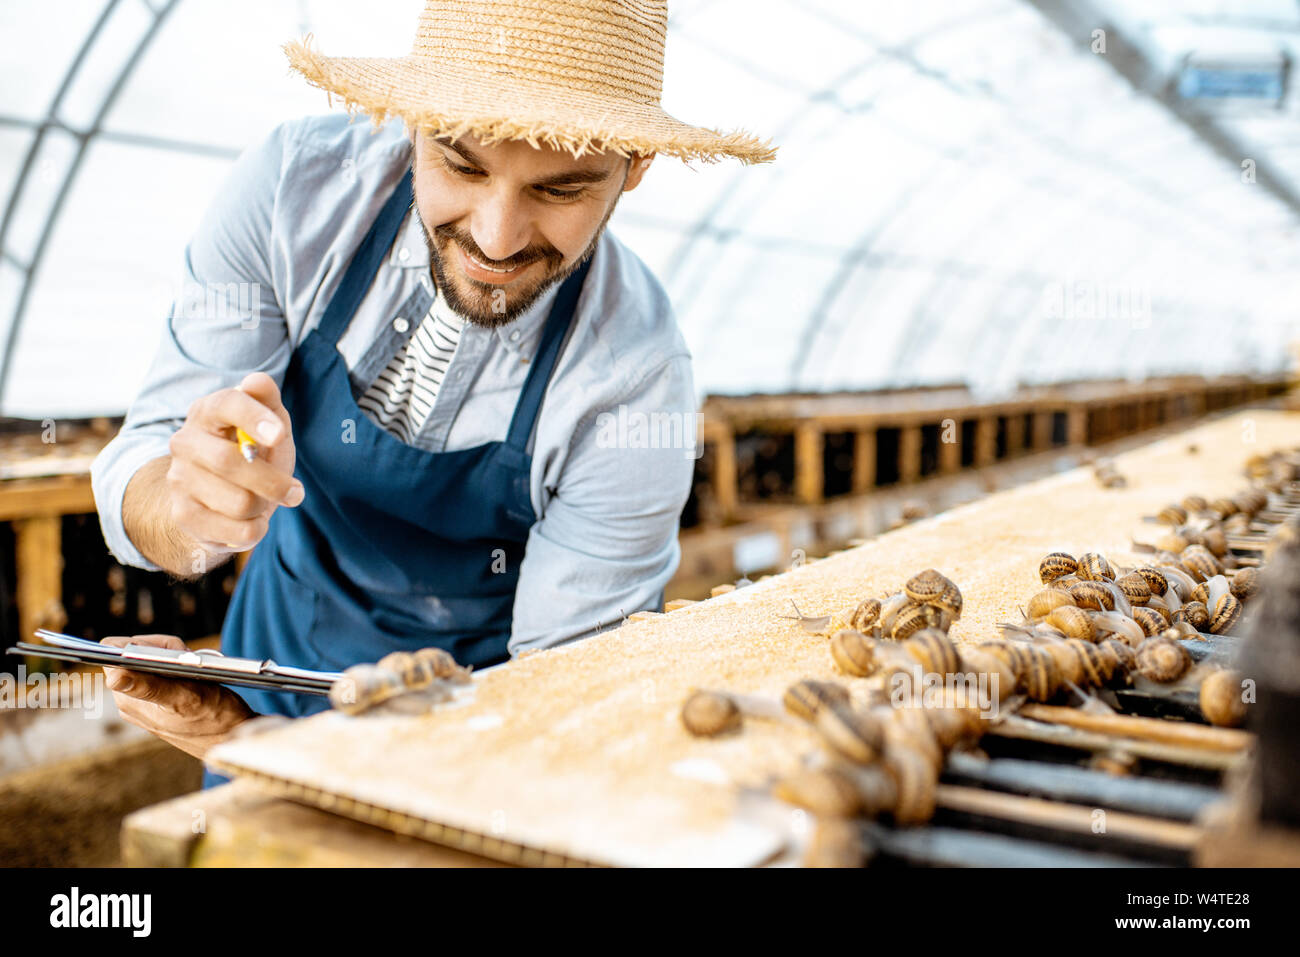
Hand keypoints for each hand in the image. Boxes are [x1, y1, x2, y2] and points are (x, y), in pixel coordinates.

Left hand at [101, 634, 255, 759]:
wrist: (232, 739)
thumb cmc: (215, 720)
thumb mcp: (184, 698)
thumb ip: (148, 687)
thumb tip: (113, 678)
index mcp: (128, 699)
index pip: (115, 652)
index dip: (142, 645)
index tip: (169, 653)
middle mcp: (130, 701)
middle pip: (134, 654)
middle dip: (163, 650)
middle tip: (189, 663)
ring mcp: (143, 703)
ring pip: (150, 662)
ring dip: (175, 659)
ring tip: (195, 673)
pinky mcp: (156, 704)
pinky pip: (160, 673)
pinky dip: (179, 669)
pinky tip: (194, 681)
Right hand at [166, 371, 302, 557]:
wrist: (217, 495)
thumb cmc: (252, 450)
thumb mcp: (269, 423)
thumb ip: (267, 401)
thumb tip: (257, 381)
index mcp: (208, 411)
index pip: (226, 405)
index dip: (254, 418)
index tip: (279, 434)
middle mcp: (185, 441)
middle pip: (229, 462)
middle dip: (273, 482)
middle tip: (296, 491)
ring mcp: (179, 479)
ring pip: (239, 502)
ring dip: (265, 506)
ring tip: (264, 501)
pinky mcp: (183, 514)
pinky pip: (235, 531)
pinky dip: (255, 530)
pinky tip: (252, 521)